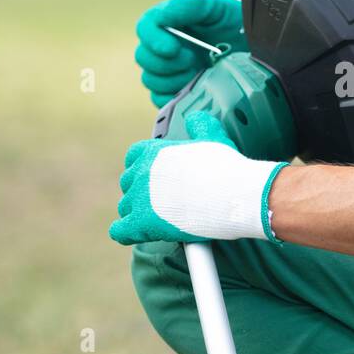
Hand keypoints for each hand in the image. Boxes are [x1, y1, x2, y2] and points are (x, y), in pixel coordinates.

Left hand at [109, 111, 286, 245]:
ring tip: (158, 220)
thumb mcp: (213, 137)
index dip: (143, 168)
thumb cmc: (225, 168)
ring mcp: (139, 199)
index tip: (156, 178)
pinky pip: (120, 231)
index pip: (134, 156)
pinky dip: (127, 234)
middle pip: (129, 183)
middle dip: (142, 191)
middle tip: (162, 201)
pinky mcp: (141, 224)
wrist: (233, 195)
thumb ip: (200, 125)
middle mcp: (142, 173)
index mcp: (154, 151)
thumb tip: (195, 119)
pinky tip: (137, 235)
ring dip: (138, 213)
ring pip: (126, 208)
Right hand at [135, 0, 248, 106]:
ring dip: (171, 79)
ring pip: (151, 80)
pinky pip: (162, 101)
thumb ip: (187, 6)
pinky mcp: (183, 92)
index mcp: (173, 23)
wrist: (263, 50)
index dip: (152, 39)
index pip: (145, 28)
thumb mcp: (216, 7)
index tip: (173, 48)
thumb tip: (160, 18)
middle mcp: (170, 47)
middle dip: (165, 62)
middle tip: (192, 60)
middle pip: (143, 57)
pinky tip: (193, 90)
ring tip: (197, 74)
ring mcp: (175, 71)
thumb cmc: (239, 23)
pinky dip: (173, 98)